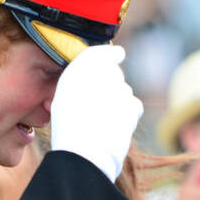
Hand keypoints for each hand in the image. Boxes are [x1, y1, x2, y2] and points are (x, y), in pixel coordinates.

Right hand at [50, 45, 141, 180]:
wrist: (84, 146)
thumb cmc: (68, 123)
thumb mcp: (64, 94)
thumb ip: (82, 81)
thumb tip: (95, 83)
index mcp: (86, 62)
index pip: (108, 52)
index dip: (112, 56)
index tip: (118, 56)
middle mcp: (107, 69)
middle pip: (115, 75)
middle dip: (110, 85)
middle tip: (97, 104)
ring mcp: (123, 87)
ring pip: (124, 92)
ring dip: (118, 102)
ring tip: (102, 120)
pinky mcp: (134, 105)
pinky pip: (134, 106)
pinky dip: (128, 114)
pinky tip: (116, 125)